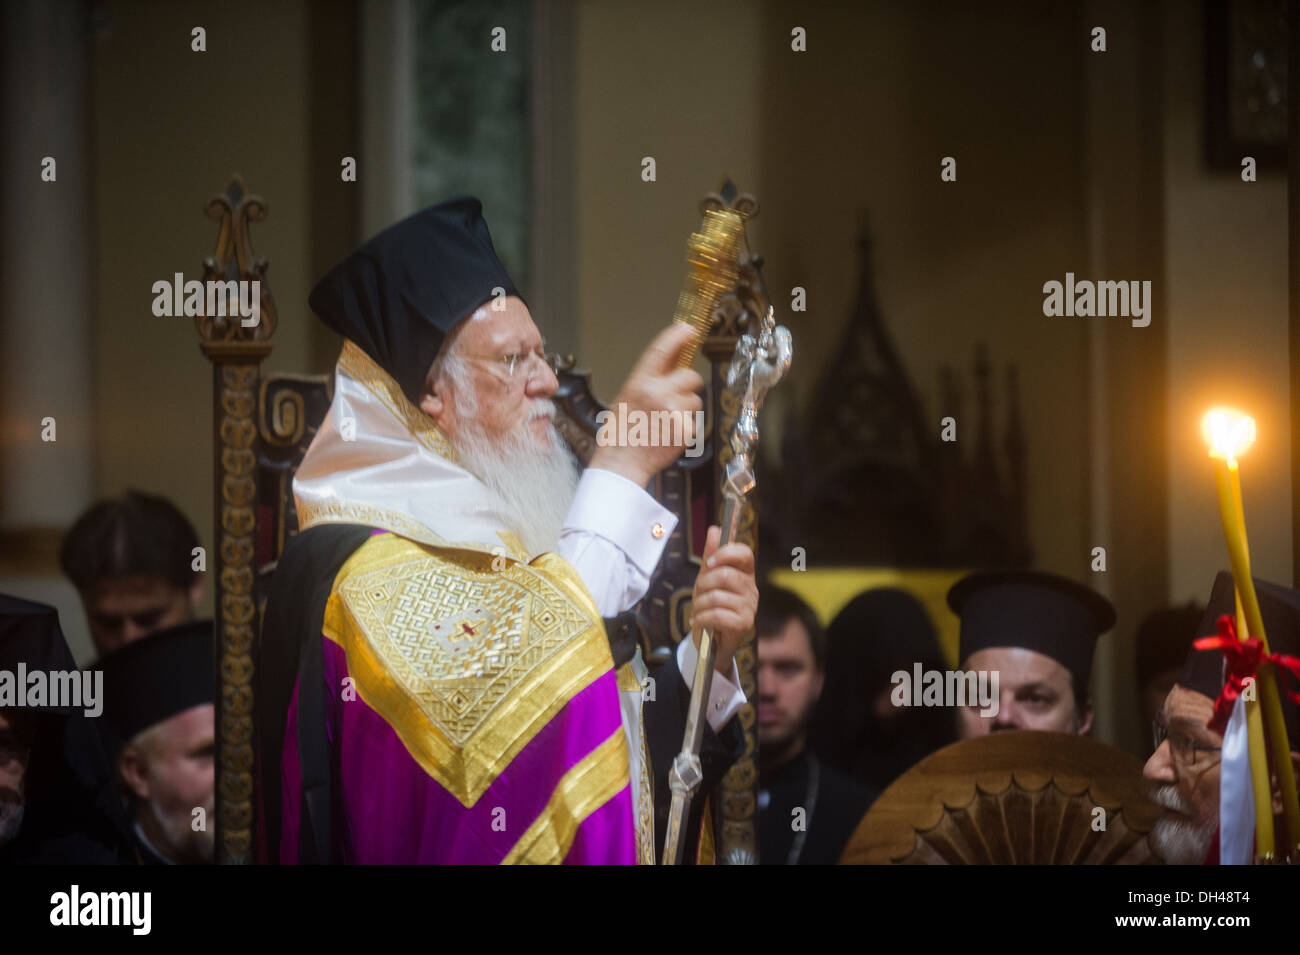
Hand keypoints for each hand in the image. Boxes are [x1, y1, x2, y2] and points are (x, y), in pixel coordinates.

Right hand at [589, 324, 703, 486]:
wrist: (622, 463)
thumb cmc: (621, 432)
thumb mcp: (627, 397)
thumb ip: (648, 381)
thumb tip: (672, 365)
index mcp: (640, 383)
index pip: (661, 351)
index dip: (677, 336)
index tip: (688, 329)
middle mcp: (658, 394)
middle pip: (690, 375)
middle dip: (688, 383)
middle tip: (676, 396)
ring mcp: (673, 412)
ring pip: (695, 399)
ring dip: (687, 407)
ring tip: (667, 420)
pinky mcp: (684, 429)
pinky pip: (694, 419)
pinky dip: (686, 425)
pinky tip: (669, 432)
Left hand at [689, 526, 756, 674]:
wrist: (712, 640)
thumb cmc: (712, 605)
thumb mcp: (707, 578)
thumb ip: (711, 555)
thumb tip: (714, 530)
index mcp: (745, 573)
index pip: (745, 553)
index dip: (726, 553)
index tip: (709, 562)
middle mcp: (751, 588)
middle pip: (726, 575)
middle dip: (704, 584)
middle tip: (699, 594)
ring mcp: (749, 607)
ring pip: (718, 596)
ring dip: (700, 604)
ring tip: (698, 611)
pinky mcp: (744, 624)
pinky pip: (717, 614)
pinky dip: (702, 618)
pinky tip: (699, 622)